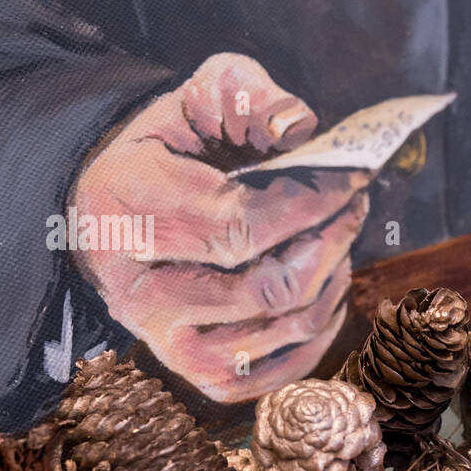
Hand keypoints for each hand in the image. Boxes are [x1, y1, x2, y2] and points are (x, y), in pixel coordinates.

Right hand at [70, 53, 369, 401]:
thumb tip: (297, 129)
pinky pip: (285, 367)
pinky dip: (323, 325)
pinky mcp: (201, 376)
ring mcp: (169, 345)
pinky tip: (328, 283)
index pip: (240, 225)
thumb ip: (246, 94)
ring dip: (334, 278)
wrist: (117, 215)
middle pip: (271, 287)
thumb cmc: (168, 153)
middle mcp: (139, 294)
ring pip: (286, 327)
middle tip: (353, 203)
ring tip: (339, 236)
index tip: (351, 175)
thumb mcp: (196, 99)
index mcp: (126, 212)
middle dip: (332, 240)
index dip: (311, 202)